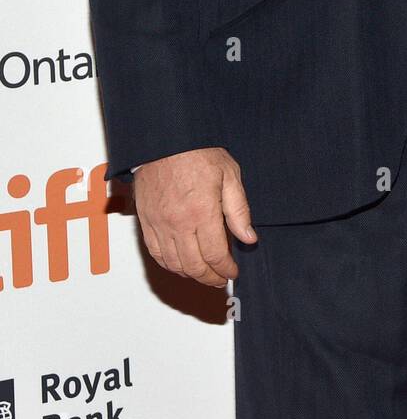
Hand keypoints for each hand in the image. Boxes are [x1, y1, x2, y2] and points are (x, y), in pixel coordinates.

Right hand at [133, 146, 256, 287]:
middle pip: (194, 266)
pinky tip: (181, 264)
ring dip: (191, 274)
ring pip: (174, 264)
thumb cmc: (198, 152)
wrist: (165, 139)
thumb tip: (248, 238)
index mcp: (202, 212)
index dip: (226, 269)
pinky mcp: (146, 221)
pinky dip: (170, 264)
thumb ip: (239, 211)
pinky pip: (156, 253)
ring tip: (204, 274)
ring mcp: (159, 224)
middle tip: (220, 279)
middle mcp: (178, 223)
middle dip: (210, 277)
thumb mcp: (230, 175)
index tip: (233, 272)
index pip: (215, 255)